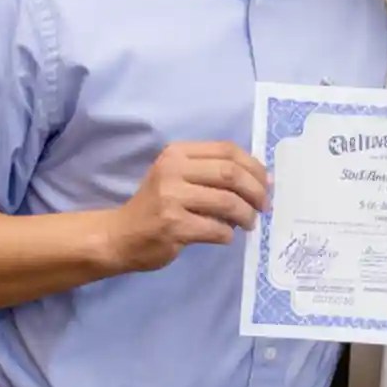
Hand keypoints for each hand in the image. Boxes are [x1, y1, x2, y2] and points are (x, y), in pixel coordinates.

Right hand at [106, 141, 269, 272]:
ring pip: (227, 201)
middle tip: (264, 206)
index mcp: (177, 153)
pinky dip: (228, 234)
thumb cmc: (156, 206)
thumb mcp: (177, 177)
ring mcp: (171, 198)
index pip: (227, 150)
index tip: (267, 182)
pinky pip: (216, 229)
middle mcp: (172, 170)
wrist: (119, 236)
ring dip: (246, 215)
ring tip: (249, 223)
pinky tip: (226, 236)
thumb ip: (211, 173)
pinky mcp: (173, 226)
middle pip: (231, 173)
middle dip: (256, 190)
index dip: (254, 165)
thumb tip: (262, 179)